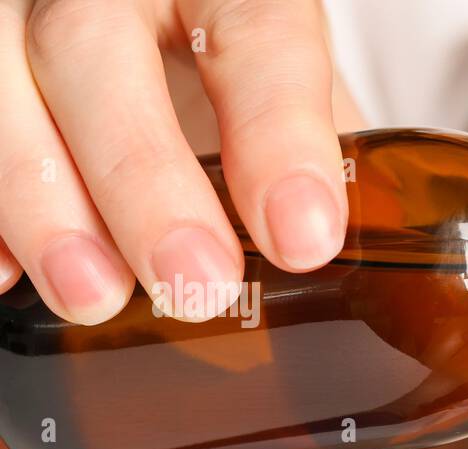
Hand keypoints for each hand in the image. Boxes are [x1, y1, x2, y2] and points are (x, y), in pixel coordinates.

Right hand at [0, 0, 344, 322]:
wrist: (154, 23)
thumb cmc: (224, 53)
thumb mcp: (280, 81)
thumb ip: (310, 144)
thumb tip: (327, 245)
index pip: (256, 28)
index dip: (278, 136)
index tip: (303, 236)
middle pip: (93, 47)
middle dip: (144, 179)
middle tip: (194, 282)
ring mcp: (19, 10)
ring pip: (0, 79)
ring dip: (41, 201)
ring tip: (95, 293)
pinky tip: (9, 274)